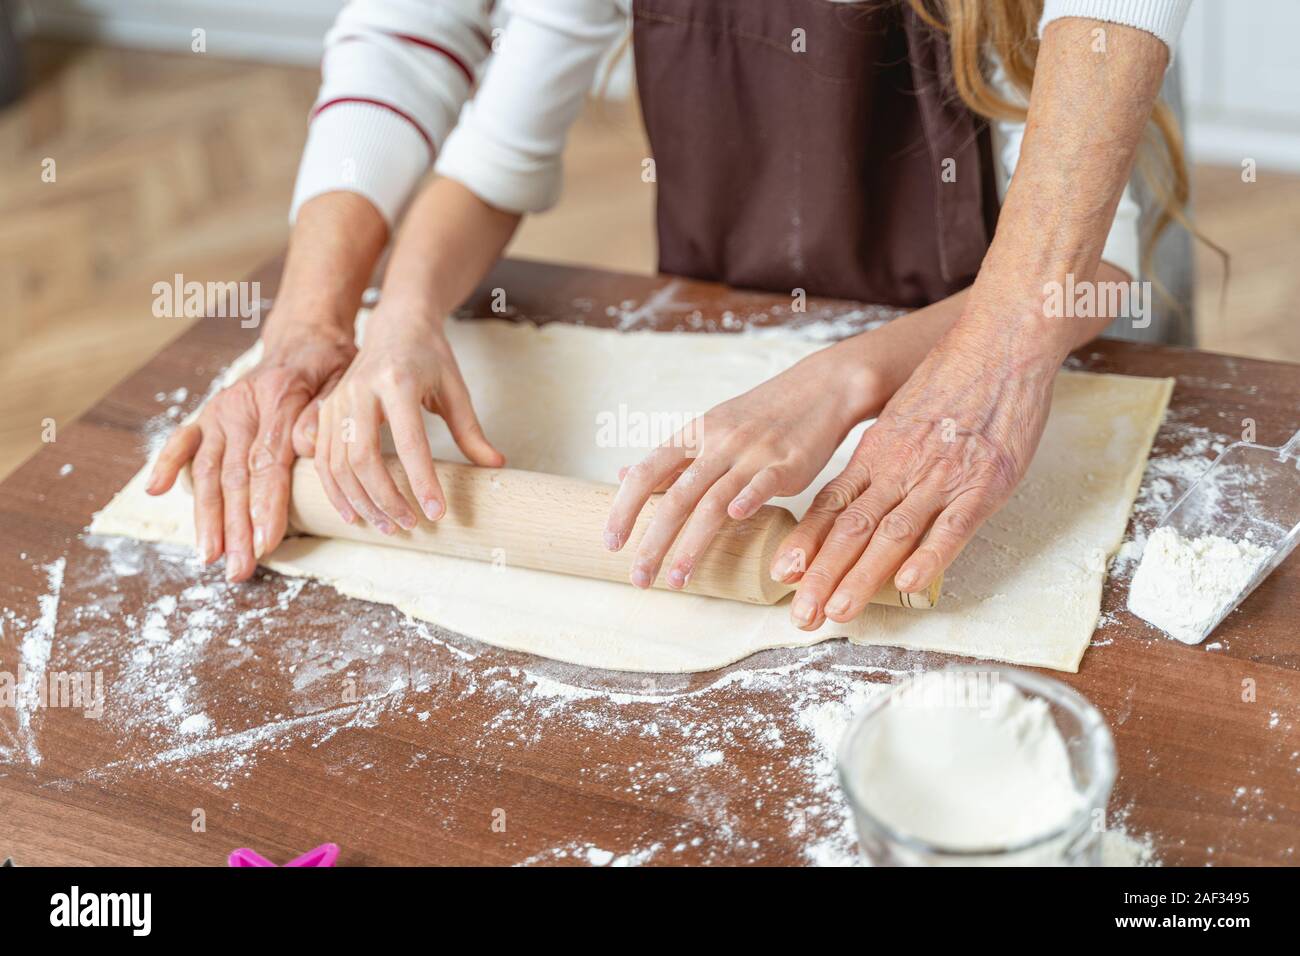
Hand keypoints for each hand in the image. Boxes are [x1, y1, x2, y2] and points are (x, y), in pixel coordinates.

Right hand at [147, 321, 355, 580]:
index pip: (269, 462)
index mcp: (281, 398)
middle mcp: (243, 406)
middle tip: (239, 569)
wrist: (305, 338)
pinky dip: (168, 464)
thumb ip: (324, 414)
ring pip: (210, 471)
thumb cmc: (331, 368)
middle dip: (236, 528)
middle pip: (237, 476)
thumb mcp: (343, 383)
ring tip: (209, 557)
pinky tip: (156, 492)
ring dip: (207, 517)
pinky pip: (183, 441)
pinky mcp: (208, 415)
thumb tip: (305, 446)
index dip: (266, 506)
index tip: (265, 544)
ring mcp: (221, 411)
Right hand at [313, 305, 502, 531]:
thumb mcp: (456, 389)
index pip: (410, 442)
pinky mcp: (325, 412)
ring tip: (388, 525)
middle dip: (386, 499)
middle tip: (410, 525)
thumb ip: (471, 431)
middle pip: (363, 458)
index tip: (437, 512)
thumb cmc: (430, 358)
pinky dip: (336, 491)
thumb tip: (495, 466)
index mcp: (397, 382)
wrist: (396, 326)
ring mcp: (338, 401)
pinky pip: (322, 459)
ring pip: (339, 464)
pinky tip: (355, 513)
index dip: (422, 481)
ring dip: (361, 502)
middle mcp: (361, 391)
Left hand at [603, 340, 884, 590]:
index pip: (648, 473)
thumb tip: (624, 476)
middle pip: (677, 497)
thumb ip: (671, 459)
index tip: (611, 542)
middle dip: (653, 542)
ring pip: (714, 500)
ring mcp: (752, 452)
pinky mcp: (787, 462)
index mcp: (693, 435)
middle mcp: (717, 443)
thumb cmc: (760, 415)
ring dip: (692, 544)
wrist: (819, 389)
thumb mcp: (708, 427)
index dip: (625, 508)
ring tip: (677, 579)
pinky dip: (749, 498)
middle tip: (639, 578)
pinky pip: (764, 482)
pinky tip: (736, 520)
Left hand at [775, 317, 1057, 629]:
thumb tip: (861, 491)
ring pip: (892, 534)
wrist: (999, 341)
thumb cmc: (952, 378)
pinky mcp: (983, 483)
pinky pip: (952, 526)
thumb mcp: (902, 415)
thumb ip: (883, 455)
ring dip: (861, 576)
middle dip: (822, 576)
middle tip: (800, 614)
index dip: (807, 544)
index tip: (782, 575)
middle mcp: (900, 468)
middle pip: (851, 529)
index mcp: (878, 453)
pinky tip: (905, 583)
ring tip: (837, 611)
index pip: (832, 507)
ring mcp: (941, 477)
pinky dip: (928, 557)